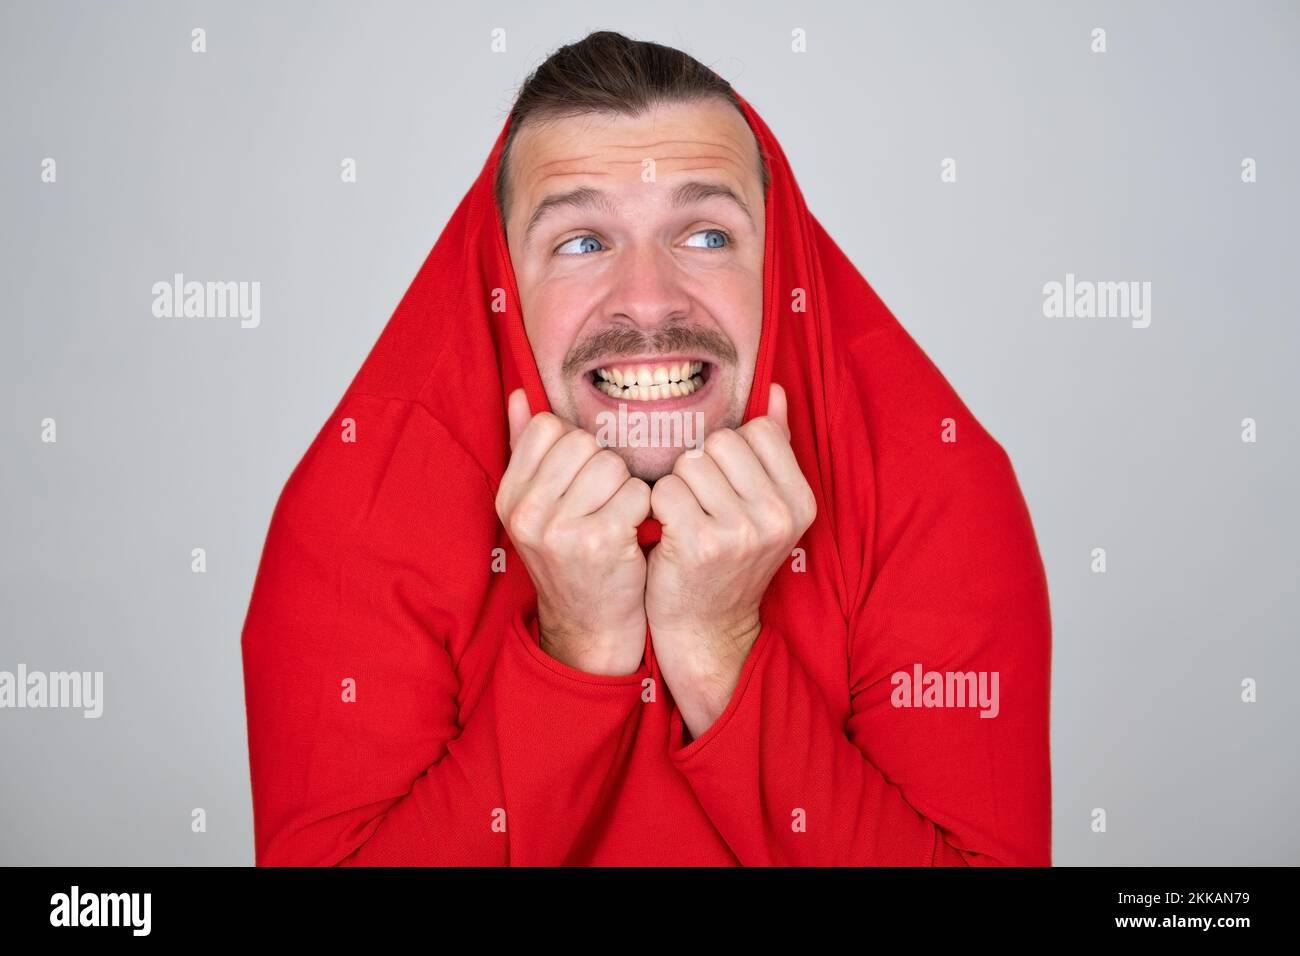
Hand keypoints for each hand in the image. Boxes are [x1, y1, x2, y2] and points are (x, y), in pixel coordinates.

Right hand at [495, 388, 650, 675]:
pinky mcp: (600, 542)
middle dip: (605, 467)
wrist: (592, 627)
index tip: (582, 479)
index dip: (577, 445)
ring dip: (627, 488)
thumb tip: (520, 394)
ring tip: (617, 518)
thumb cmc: (574, 559)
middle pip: (585, 443)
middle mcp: (527, 512)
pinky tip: (632, 533)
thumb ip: (527, 451)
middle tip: (603, 503)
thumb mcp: (540, 509)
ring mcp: (560, 529)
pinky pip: (637, 492)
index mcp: (509, 497)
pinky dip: (644, 510)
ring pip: (614, 465)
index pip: (548, 428)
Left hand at [646, 383, 816, 736]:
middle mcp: (777, 516)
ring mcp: (740, 532)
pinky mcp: (698, 544)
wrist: (707, 628)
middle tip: (702, 506)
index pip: (756, 431)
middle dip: (700, 467)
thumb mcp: (765, 507)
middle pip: (718, 442)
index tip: (726, 486)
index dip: (729, 452)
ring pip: (687, 463)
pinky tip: (668, 533)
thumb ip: (774, 448)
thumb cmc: (730, 558)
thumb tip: (776, 390)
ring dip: (677, 486)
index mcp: (800, 502)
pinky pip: (664, 490)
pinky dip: (658, 507)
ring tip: (686, 519)